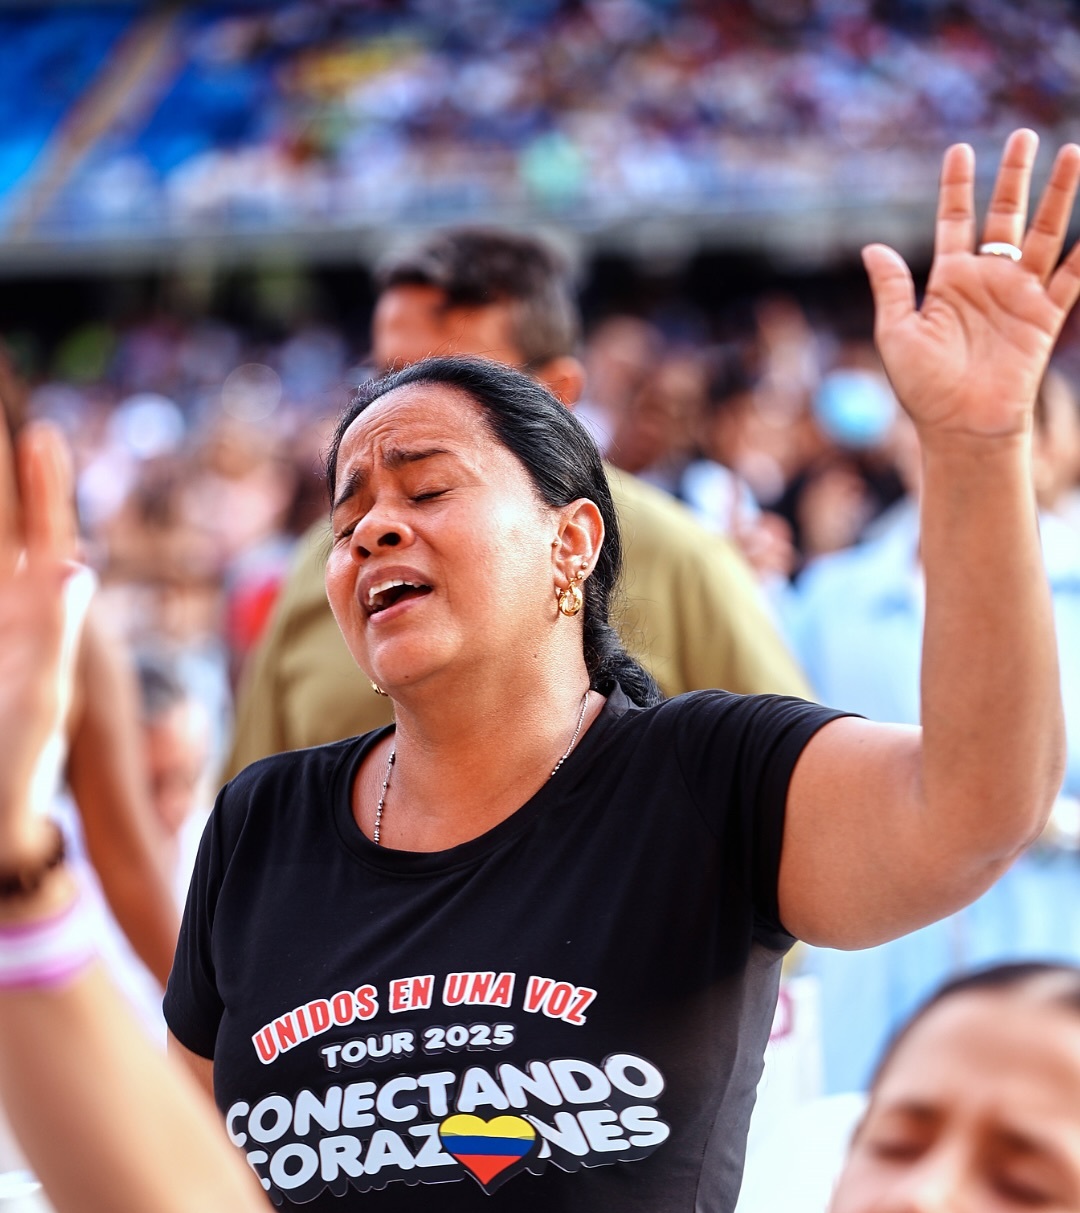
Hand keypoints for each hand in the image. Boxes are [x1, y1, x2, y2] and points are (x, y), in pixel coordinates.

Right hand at [0, 419, 75, 856]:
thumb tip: (74, 564)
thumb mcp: (44, 691)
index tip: (40, 430)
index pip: (43, 534)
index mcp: (36, 612)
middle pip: (0, 526)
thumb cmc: (22, 760)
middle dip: (0, 475)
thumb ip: (52, 627)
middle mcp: (7, 609)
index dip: (42, 484)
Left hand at [863, 129, 1079, 446]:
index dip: (958, 187)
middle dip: (1014, 177)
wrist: (961, 427)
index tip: (960, 150)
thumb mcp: (897, 334)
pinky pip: (1072, 276)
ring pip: (1044, 233)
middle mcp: (986, 281)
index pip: (955, 222)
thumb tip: (872, 247)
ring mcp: (1018, 295)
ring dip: (1059, 195)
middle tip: (1024, 136)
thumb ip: (892, 288)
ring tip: (1071, 152)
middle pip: (1004, 216)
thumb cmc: (923, 388)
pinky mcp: (1044, 317)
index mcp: (948, 281)